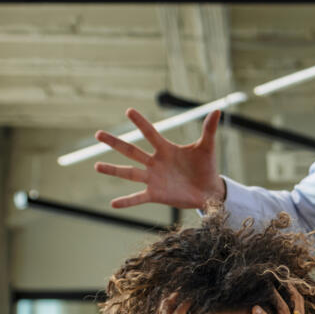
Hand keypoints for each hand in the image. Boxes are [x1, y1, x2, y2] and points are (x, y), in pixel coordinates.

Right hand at [93, 108, 225, 208]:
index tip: (128, 111)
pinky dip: (126, 201)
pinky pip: (138, 198)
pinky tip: (113, 204)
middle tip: (98, 134)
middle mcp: (155, 163)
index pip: (150, 133)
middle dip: (115, 143)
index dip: (141, 123)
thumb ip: (209, 129)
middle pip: (131, 151)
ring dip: (113, 170)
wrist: (209, 190)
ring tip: (96, 166)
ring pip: (129, 173)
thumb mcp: (207, 147)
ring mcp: (153, 179)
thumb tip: (218, 109)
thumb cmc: (206, 167)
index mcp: (166, 149)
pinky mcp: (155, 194)